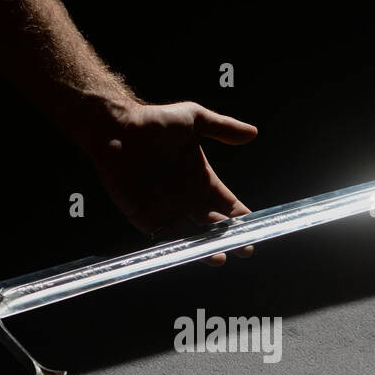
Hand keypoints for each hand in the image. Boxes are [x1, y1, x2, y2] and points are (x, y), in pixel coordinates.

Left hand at [87, 101, 256, 265]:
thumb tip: (253, 132)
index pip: (228, 205)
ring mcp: (168, 211)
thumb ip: (224, 128)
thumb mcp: (195, 119)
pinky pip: (165, 238)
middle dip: (230, 238)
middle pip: (215, 226)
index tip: (256, 227)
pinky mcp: (146, 219)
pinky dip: (178, 247)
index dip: (242, 218)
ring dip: (206, 249)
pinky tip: (190, 254)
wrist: (118, 129)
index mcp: (202, 181)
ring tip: (219, 256)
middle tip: (245, 248)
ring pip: (193, 237)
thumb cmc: (155, 121)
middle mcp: (188, 199)